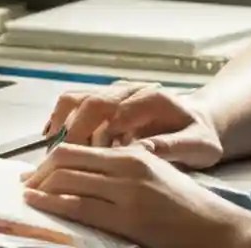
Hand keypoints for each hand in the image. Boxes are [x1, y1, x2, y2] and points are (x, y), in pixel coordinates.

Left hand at [22, 143, 248, 247]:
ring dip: (40, 188)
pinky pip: (80, 207)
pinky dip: (53, 204)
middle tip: (25, 183)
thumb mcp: (156, 174)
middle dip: (38, 172)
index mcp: (133, 155)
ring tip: (27, 195)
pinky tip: (39, 204)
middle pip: (66, 160)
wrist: (218, 228)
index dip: (48, 159)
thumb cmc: (189, 207)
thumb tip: (92, 172)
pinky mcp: (129, 218)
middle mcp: (127, 167)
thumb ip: (127, 168)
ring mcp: (127, 192)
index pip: (77, 148)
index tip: (35, 171)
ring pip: (67, 181)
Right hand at [42, 82, 223, 168]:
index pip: (118, 111)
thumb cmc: (199, 137)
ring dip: (63, 125)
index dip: (102, 138)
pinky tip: (51, 141)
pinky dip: (59, 120)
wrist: (198, 121)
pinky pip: (73, 103)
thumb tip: (144, 149)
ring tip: (55, 153)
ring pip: (77, 99)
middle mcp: (130, 90)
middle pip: (92, 102)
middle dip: (76, 133)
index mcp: (153, 99)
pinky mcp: (103, 99)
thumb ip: (174, 146)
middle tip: (64, 161)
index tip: (95, 161)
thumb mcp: (199, 146)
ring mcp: (114, 92)